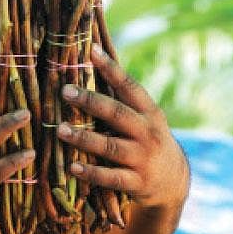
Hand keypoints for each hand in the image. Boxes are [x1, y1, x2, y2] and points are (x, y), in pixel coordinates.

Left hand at [57, 44, 189, 210]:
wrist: (172, 181)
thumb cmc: (148, 141)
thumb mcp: (145, 119)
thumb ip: (122, 100)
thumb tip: (93, 63)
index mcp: (150, 112)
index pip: (130, 86)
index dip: (112, 69)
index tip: (92, 51)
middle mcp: (148, 133)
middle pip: (118, 114)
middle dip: (91, 102)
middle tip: (65, 91)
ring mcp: (143, 159)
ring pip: (111, 147)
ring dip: (84, 138)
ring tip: (60, 130)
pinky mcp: (136, 182)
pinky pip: (111, 178)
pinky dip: (92, 173)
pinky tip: (72, 167)